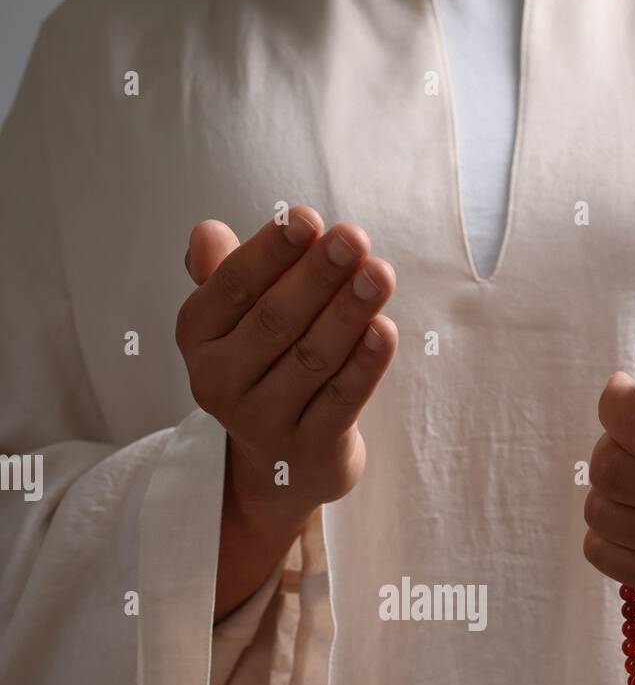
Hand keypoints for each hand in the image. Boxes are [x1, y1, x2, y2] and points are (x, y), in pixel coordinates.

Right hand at [175, 210, 397, 618]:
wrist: (280, 466)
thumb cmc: (264, 366)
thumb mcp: (235, 321)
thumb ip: (225, 273)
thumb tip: (206, 233)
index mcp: (198, 337)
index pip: (233, 286)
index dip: (270, 251)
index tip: (307, 218)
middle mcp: (219, 381)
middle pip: (275, 320)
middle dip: (318, 276)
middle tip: (355, 237)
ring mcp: (263, 421)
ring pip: (312, 358)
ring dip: (349, 312)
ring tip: (380, 273)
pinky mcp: (308, 449)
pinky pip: (342, 399)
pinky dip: (365, 364)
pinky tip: (386, 330)